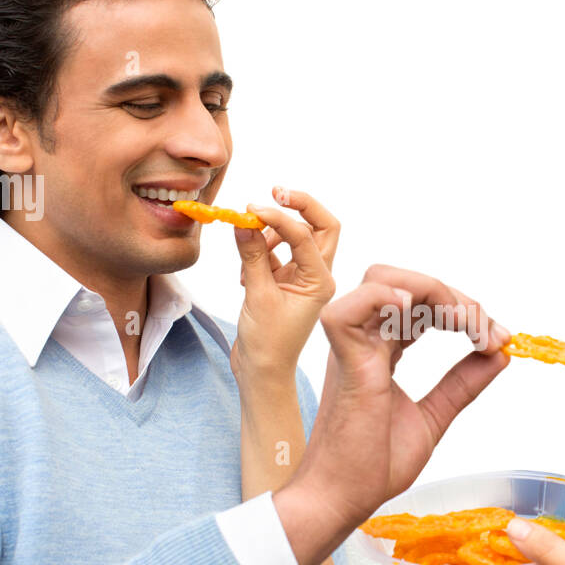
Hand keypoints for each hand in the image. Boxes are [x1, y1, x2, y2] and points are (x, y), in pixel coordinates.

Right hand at [230, 187, 338, 382]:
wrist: (262, 372)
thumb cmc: (268, 343)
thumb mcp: (258, 295)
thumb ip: (253, 255)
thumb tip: (245, 220)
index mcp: (321, 281)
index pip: (307, 234)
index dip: (280, 217)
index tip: (252, 210)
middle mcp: (316, 276)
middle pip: (320, 226)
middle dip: (299, 206)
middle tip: (274, 192)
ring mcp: (301, 278)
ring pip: (296, 237)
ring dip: (271, 234)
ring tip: (247, 251)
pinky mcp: (283, 282)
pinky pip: (275, 253)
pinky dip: (258, 252)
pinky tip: (243, 274)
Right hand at [274, 265, 512, 564]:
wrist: (343, 499)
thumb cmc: (372, 466)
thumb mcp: (434, 416)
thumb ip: (463, 384)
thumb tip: (499, 354)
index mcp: (382, 351)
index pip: (423, 305)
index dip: (463, 311)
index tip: (498, 339)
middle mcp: (366, 342)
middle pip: (406, 284)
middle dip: (454, 296)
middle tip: (486, 330)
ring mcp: (352, 349)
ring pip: (381, 281)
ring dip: (431, 291)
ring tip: (463, 322)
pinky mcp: (345, 363)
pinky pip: (350, 309)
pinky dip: (385, 297)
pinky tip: (418, 312)